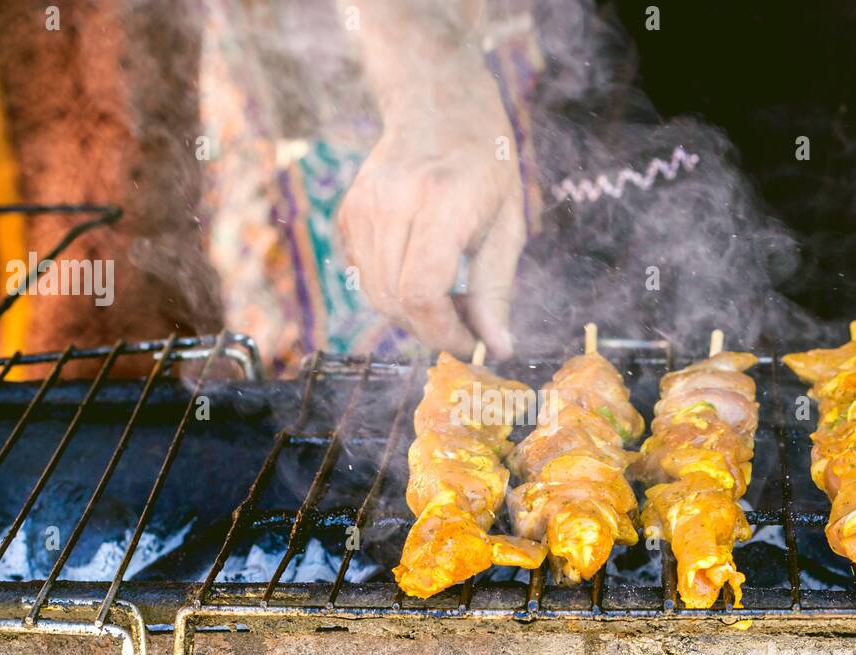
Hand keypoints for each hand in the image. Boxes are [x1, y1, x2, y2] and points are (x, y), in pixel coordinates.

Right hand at [338, 60, 523, 358]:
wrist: (438, 104)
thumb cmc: (485, 164)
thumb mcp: (508, 224)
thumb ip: (496, 290)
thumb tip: (495, 349)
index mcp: (440, 202)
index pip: (421, 293)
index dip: (444, 334)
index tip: (472, 346)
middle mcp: (392, 202)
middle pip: (394, 302)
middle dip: (431, 329)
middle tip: (466, 324)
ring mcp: (361, 206)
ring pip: (374, 296)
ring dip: (412, 315)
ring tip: (449, 297)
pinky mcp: (347, 213)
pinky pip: (363, 277)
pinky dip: (392, 292)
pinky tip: (423, 273)